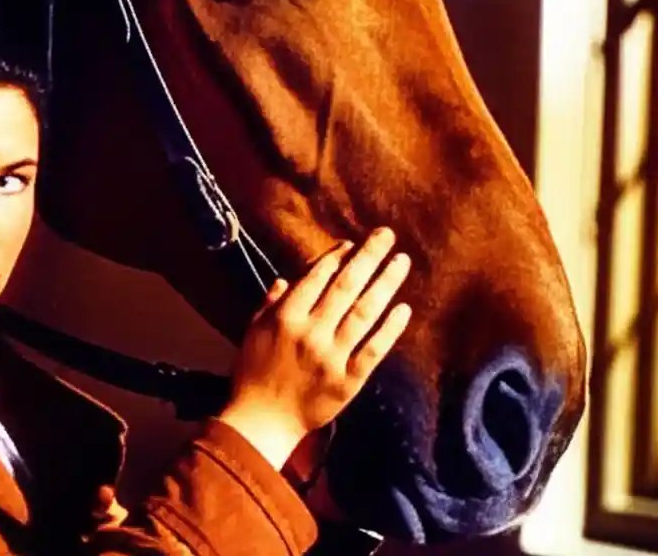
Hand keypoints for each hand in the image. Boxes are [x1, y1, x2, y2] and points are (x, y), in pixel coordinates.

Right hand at [218, 227, 412, 469]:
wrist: (263, 422)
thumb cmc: (253, 373)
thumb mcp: (252, 331)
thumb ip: (270, 303)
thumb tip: (288, 278)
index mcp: (285, 318)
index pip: (317, 278)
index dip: (337, 257)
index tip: (353, 243)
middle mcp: (310, 332)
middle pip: (346, 287)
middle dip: (368, 257)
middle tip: (387, 235)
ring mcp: (331, 357)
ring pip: (364, 313)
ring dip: (385, 284)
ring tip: (401, 262)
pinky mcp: (348, 381)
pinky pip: (373, 350)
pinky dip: (389, 329)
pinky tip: (404, 309)